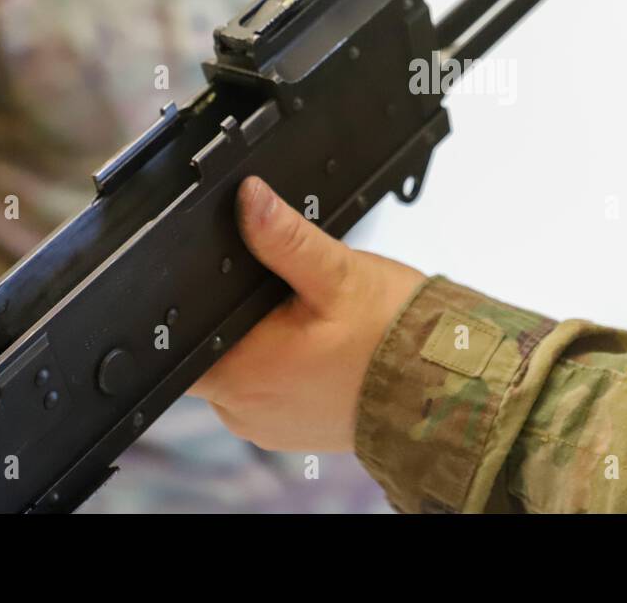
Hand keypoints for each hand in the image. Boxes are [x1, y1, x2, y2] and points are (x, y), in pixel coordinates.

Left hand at [187, 176, 425, 451]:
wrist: (446, 391)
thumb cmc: (396, 340)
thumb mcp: (338, 274)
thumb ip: (285, 237)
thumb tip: (249, 198)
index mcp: (243, 372)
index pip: (180, 335)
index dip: (194, 301)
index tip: (232, 277)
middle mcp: (244, 408)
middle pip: (212, 345)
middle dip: (242, 313)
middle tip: (291, 294)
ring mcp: (267, 425)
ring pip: (242, 364)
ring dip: (264, 338)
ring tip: (312, 319)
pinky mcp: (290, 429)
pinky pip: (270, 387)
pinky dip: (287, 363)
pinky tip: (321, 345)